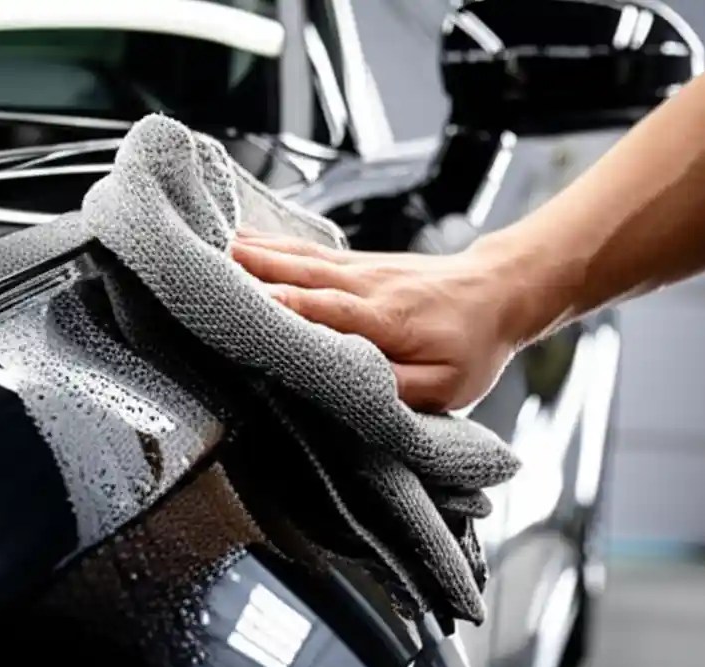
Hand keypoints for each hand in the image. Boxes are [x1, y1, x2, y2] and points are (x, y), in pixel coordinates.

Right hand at [229, 229, 525, 412]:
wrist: (499, 289)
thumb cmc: (471, 344)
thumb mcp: (446, 385)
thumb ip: (395, 389)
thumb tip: (344, 389)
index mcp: (386, 321)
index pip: (326, 311)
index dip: (284, 307)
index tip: (244, 304)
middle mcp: (365, 287)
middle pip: (301, 276)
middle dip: (252, 271)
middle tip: (205, 265)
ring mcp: (359, 269)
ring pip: (299, 258)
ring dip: (254, 252)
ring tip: (209, 246)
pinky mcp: (356, 262)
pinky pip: (307, 251)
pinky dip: (271, 243)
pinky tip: (242, 239)